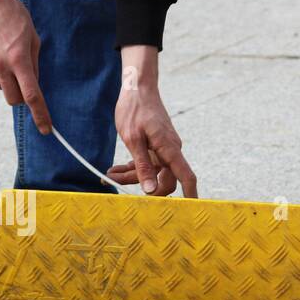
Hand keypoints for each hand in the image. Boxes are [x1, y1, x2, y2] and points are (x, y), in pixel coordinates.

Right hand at [0, 0, 51, 133]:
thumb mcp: (33, 37)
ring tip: (5, 51)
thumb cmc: (14, 15)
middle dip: (21, 95)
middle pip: (13, 99)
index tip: (45, 129)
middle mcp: (0, 64)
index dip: (40, 114)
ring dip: (7, 77)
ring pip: (1, 86)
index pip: (31, 94)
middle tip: (23, 79)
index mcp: (19, 58)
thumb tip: (33, 86)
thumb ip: (34, 64)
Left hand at [108, 45, 197, 196]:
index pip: (186, 176)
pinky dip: (133, 167)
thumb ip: (142, 166)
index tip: (190, 211)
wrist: (137, 88)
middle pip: (162, 179)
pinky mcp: (156, 146)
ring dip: (131, 176)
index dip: (190, 195)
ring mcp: (163, 148)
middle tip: (112, 181)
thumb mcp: (133, 140)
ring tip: (108, 174)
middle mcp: (170, 150)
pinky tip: (115, 169)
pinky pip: (147, 162)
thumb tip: (150, 190)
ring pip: (151, 171)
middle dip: (140, 185)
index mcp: (169, 149)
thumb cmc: (134, 110)